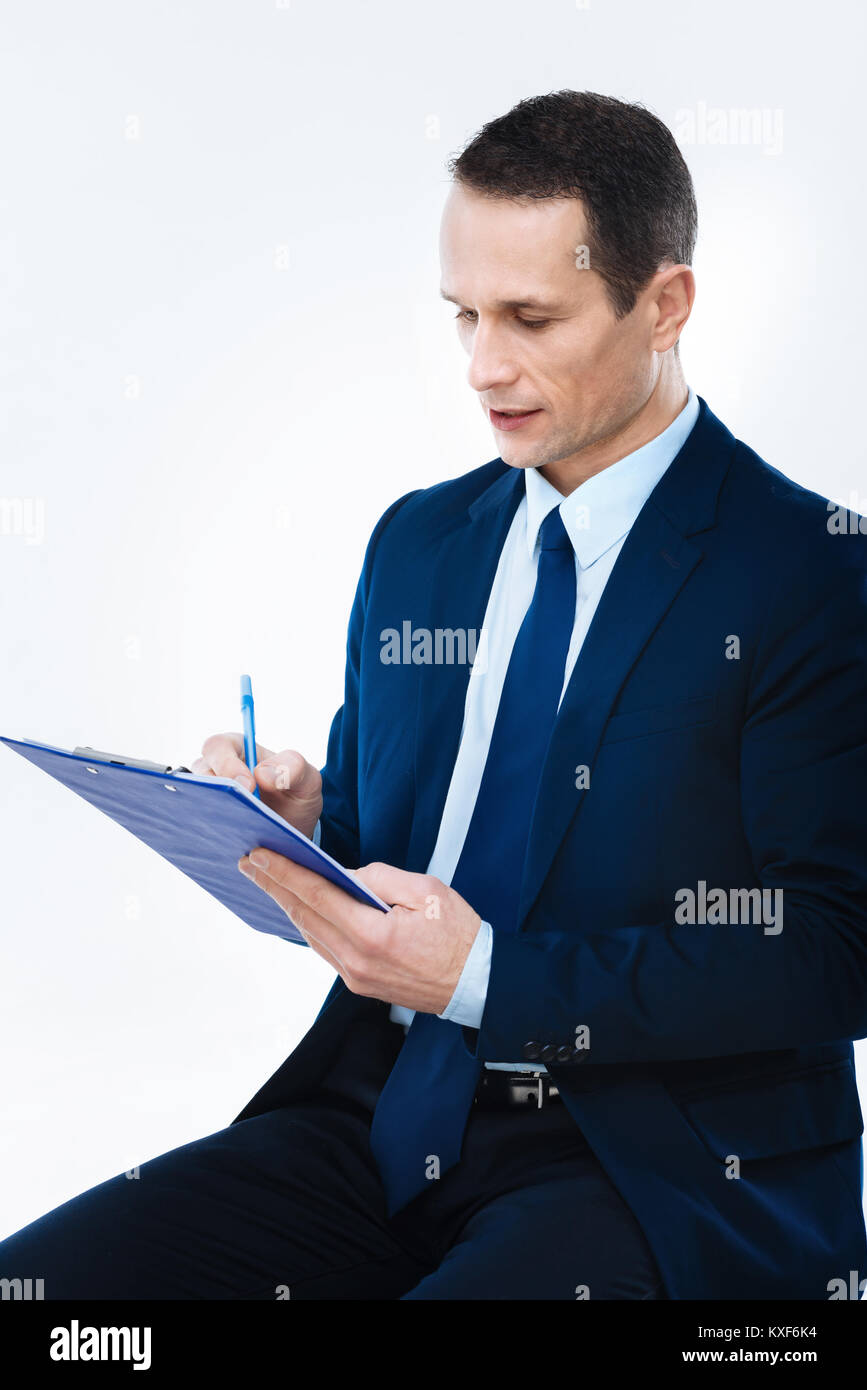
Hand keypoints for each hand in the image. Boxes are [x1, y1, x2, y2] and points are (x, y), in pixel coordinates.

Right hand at [192, 733, 321, 839]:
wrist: (293, 828)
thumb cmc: (295, 794)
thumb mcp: (307, 779)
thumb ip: (294, 768)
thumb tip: (263, 773)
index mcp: (237, 749)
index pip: (218, 747)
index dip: (227, 764)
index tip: (247, 785)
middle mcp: (214, 771)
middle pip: (199, 775)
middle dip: (215, 790)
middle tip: (236, 809)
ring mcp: (206, 797)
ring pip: (194, 802)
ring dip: (209, 815)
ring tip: (231, 831)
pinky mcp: (205, 822)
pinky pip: (197, 827)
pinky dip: (209, 835)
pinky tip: (228, 847)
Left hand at [236, 854, 480, 1014]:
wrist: (476, 984)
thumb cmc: (458, 934)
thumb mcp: (427, 891)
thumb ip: (381, 878)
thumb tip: (346, 874)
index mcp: (373, 934)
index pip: (317, 895)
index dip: (284, 872)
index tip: (259, 855)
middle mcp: (356, 960)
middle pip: (304, 915)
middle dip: (274, 885)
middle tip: (248, 862)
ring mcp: (355, 976)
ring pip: (310, 933)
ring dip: (288, 905)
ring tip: (268, 879)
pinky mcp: (358, 983)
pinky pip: (324, 948)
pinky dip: (308, 923)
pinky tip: (299, 907)